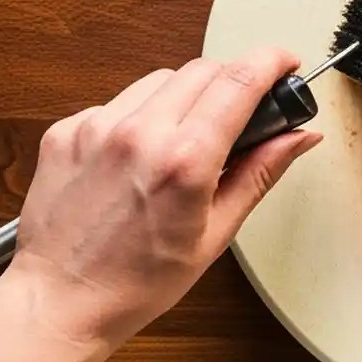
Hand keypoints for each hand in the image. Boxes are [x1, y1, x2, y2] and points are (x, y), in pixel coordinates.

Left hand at [8, 47, 322, 347]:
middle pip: (203, 69)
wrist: (60, 300)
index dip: (271, 61)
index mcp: (184, 161)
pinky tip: (142, 155)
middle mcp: (139, 134)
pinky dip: (142, 116)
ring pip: (161, 80)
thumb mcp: (216, 233)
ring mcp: (97, 127)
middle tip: (242, 113)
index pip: (239, 81)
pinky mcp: (68, 130)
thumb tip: (301, 137)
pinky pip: (120, 102)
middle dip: (232, 81)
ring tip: (186, 140)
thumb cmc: (136, 281)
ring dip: (186, 96)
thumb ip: (261, 173)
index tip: (285, 62)